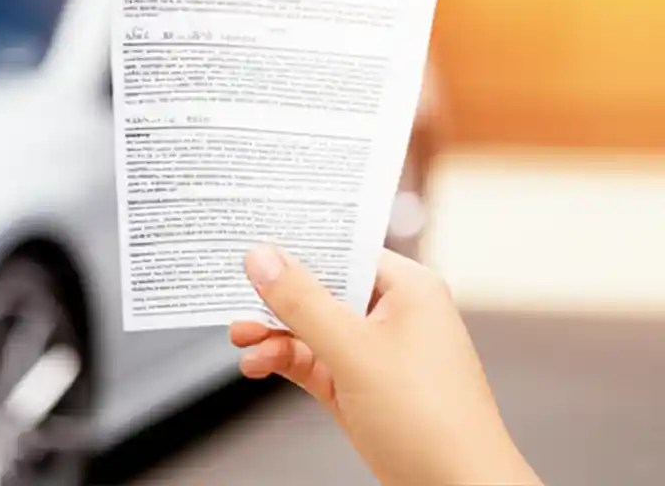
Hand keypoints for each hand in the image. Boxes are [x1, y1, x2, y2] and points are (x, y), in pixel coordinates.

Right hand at [231, 245, 540, 485]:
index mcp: (408, 289)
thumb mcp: (355, 352)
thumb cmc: (433, 424)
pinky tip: (257, 365)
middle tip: (234, 296)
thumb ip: (303, 302)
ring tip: (241, 340)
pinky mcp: (361, 385)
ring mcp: (376, 352)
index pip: (343, 248)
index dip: (297, 245)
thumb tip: (263, 257)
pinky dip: (283, 360)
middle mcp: (393, 314)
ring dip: (273, 332)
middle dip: (275, 298)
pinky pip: (312, 360)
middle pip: (320, 289)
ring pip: (311, 327)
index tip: (251, 242)